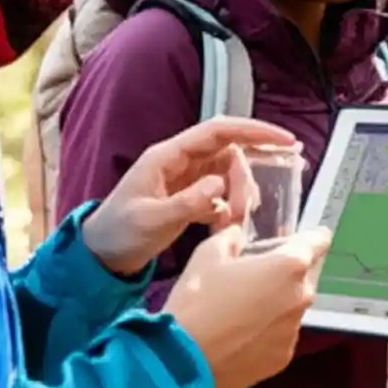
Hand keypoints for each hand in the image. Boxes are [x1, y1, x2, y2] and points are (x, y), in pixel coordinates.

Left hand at [82, 117, 295, 275]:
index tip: (285, 140)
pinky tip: (224, 226)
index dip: (254, 131)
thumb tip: (220, 185)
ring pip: (228, 173)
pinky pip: (221, 193)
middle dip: (246, 175)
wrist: (101, 257)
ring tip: (236, 219)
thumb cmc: (119, 234)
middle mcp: (181, 161)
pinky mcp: (189, 198)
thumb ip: (188, 202)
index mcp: (168, 156)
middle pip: (229, 152)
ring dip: (240, 193)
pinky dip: (229, 208)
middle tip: (248, 206)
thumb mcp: (152, 220)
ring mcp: (186, 179)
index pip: (219, 131)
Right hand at [163, 225, 332, 387]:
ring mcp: (294, 331)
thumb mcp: (208, 254)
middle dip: (285, 273)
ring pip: (292, 307)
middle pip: (304, 276)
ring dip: (276, 303)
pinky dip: (267, 332)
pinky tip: (240, 336)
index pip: (319, 241)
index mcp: (290, 266)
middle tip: (253, 277)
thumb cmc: (198, 299)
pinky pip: (280, 335)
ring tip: (241, 311)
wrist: (183, 361)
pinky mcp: (283, 357)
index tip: (293, 241)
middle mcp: (302, 297)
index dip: (308, 238)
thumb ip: (232, 238)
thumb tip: (239, 236)